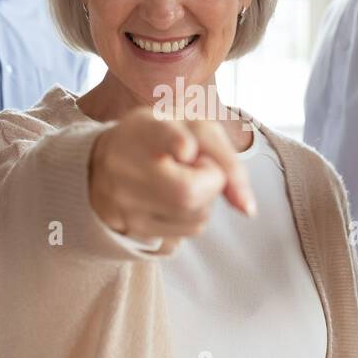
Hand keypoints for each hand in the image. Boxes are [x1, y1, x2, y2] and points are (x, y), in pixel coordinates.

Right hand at [89, 108, 256, 253]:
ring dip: (205, 198)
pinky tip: (174, 195)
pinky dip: (195, 213)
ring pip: (197, 215)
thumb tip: (248, 209)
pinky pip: (190, 229)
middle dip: (211, 181)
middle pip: (190, 191)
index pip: (159, 134)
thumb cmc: (163, 137)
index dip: (176, 141)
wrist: (110, 159)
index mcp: (144, 128)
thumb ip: (228, 161)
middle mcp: (126, 165)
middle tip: (199, 164)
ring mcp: (125, 201)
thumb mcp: (197, 129)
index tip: (186, 148)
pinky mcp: (132, 227)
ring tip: (182, 177)